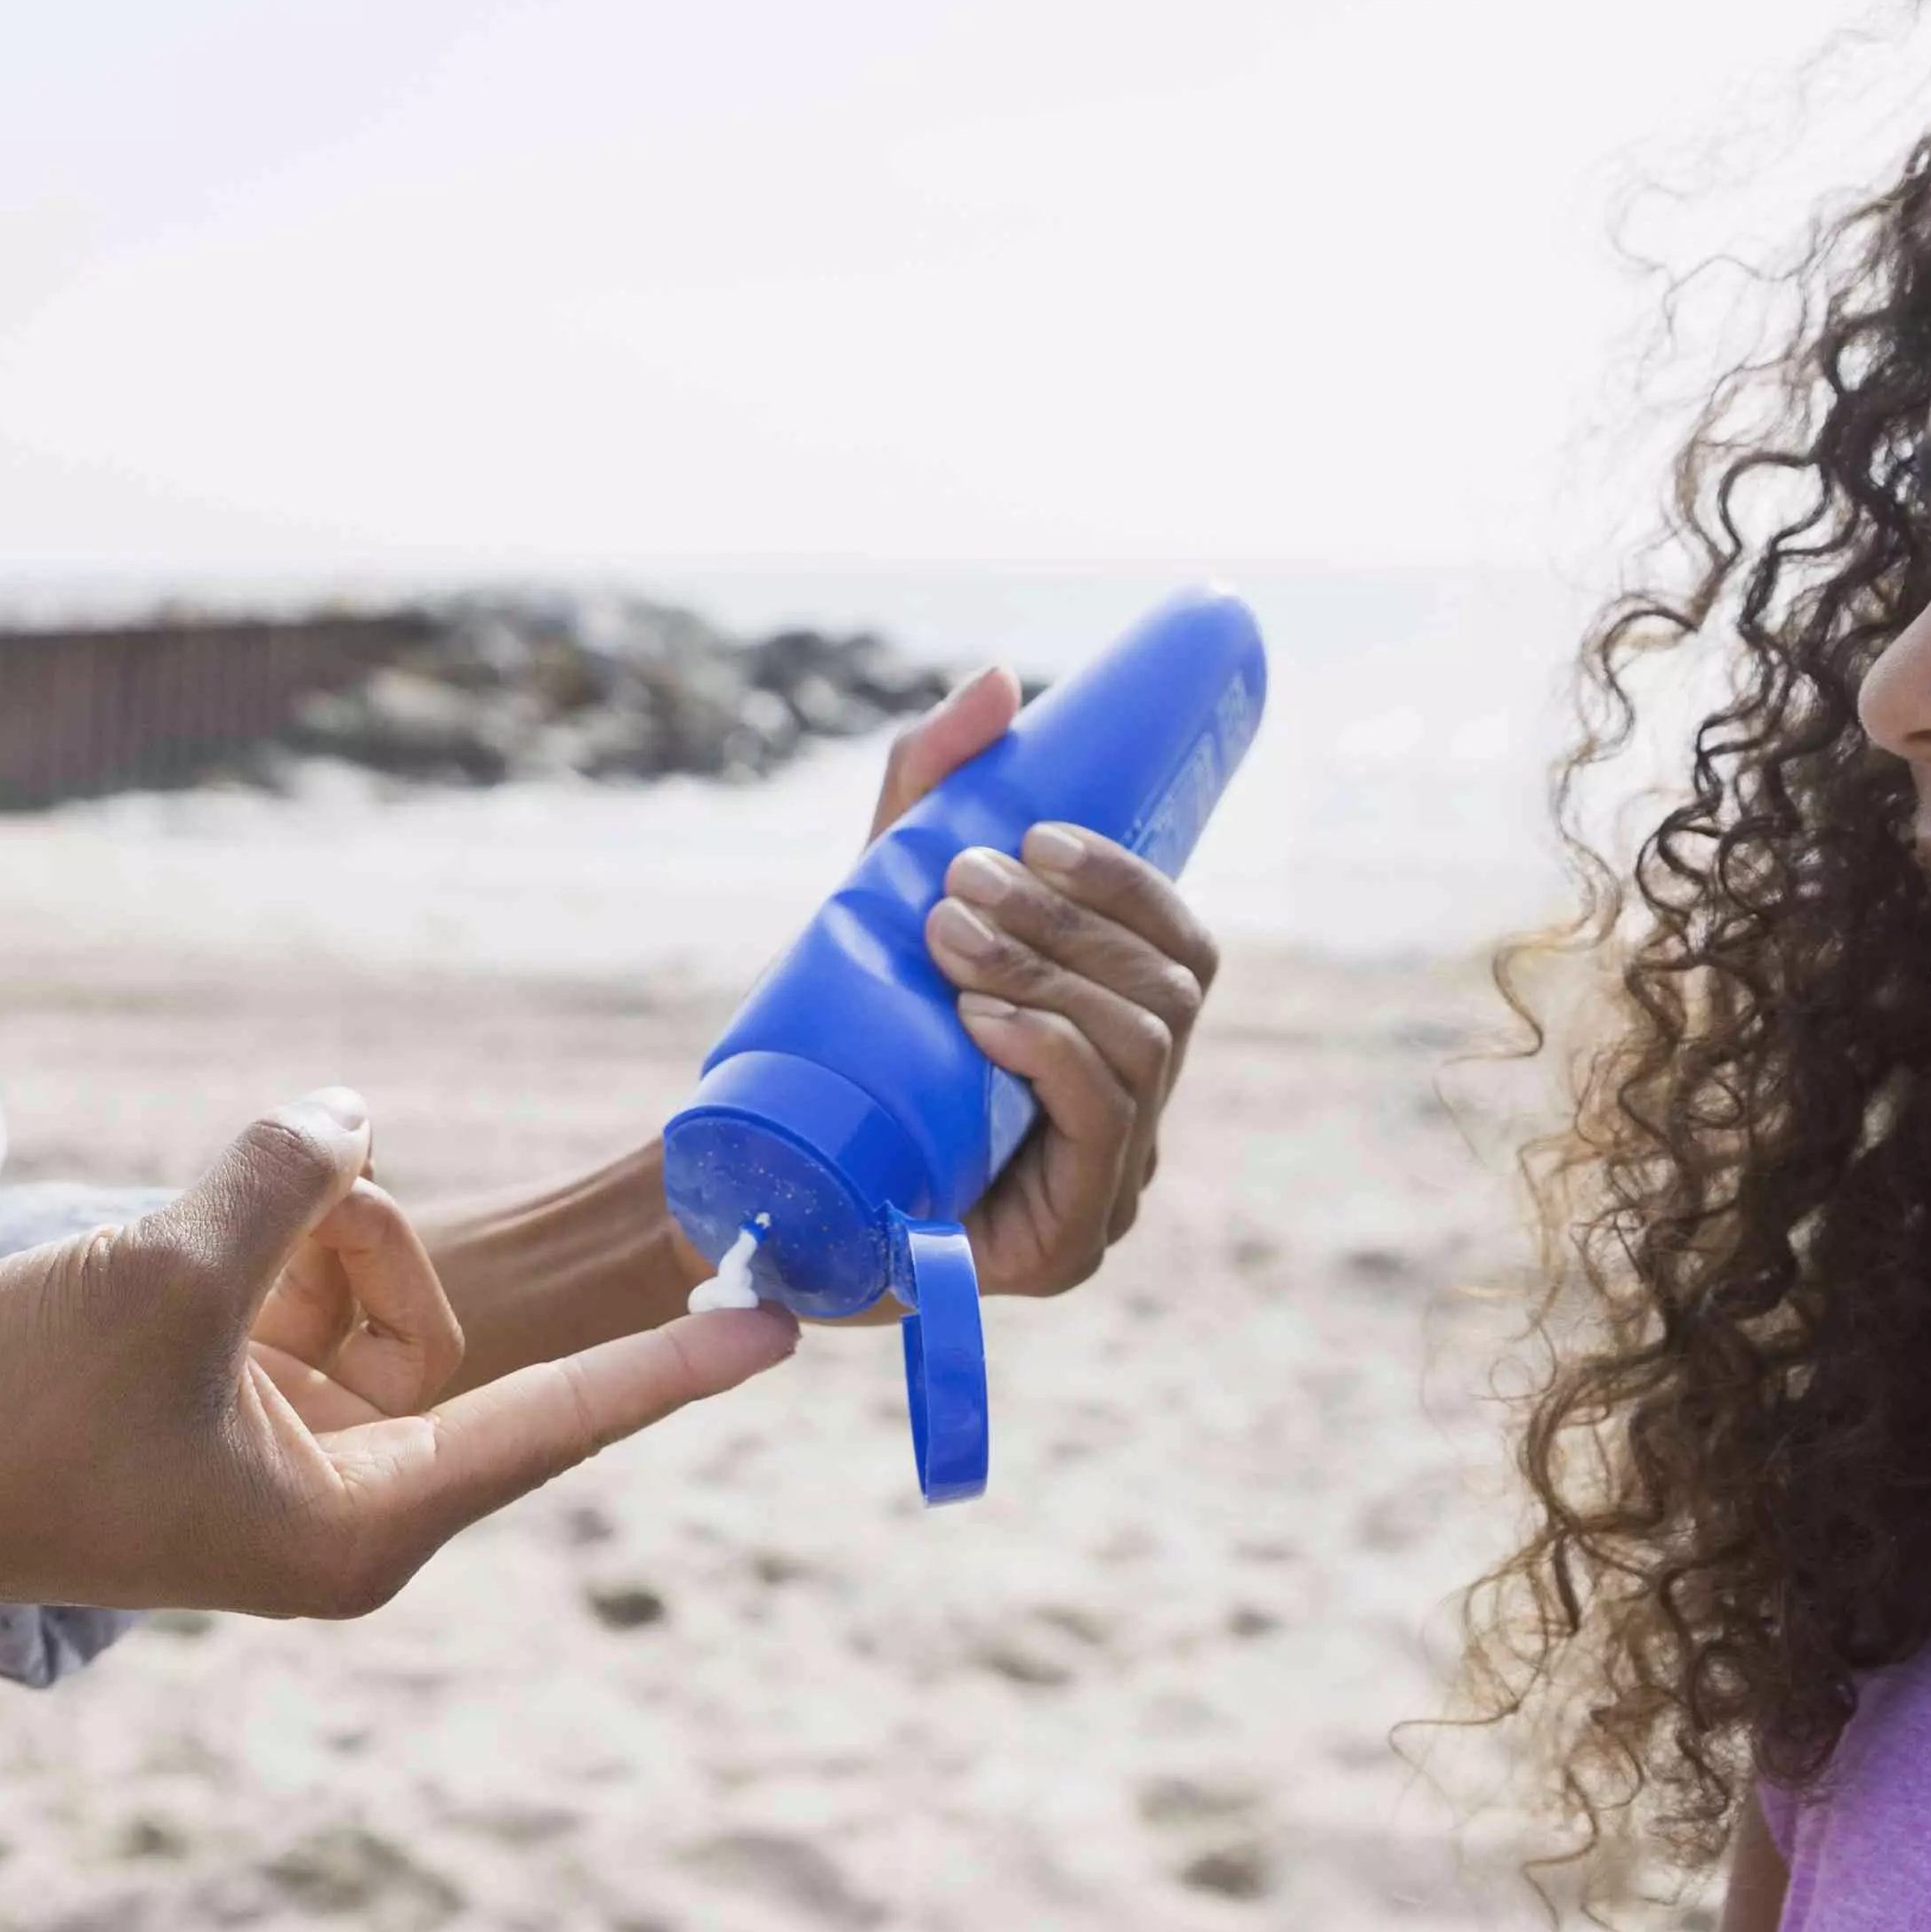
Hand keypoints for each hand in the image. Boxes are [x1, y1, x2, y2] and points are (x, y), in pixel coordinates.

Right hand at [0, 1093, 792, 1621]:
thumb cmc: (11, 1416)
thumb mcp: (170, 1271)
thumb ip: (292, 1176)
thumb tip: (355, 1117)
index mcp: (371, 1520)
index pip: (564, 1419)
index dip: (675, 1362)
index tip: (783, 1328)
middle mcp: (358, 1502)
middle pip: (437, 1317)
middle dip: (337, 1245)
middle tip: (215, 1258)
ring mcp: (299, 1457)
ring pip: (360, 1285)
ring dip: (270, 1240)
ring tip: (157, 1281)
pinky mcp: (242, 1414)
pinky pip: (293, 1291)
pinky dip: (234, 1254)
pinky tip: (148, 1280)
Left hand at [871, 669, 1226, 1295]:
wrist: (745, 1191)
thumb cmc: (832, 1046)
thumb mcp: (880, 905)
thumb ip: (934, 791)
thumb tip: (1002, 680)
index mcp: (1121, 1044)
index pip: (1184, 951)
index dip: (1130, 883)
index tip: (1036, 835)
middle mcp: (1135, 1122)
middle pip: (1173, 993)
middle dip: (1072, 923)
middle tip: (961, 885)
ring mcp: (1107, 1191)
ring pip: (1145, 1049)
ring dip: (1051, 972)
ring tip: (949, 935)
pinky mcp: (1062, 1251)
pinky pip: (1101, 1126)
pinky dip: (1050, 1051)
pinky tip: (983, 1019)